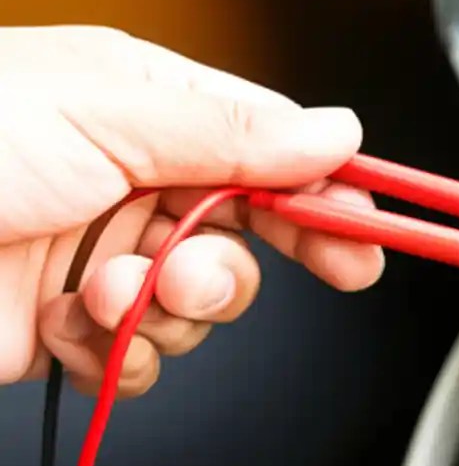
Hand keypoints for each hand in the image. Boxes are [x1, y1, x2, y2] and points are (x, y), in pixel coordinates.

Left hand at [0, 25, 383, 395]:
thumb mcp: (104, 108)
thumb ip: (234, 130)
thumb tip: (334, 134)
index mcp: (150, 113)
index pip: (275, 151)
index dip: (330, 194)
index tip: (375, 228)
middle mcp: (134, 183)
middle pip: (251, 237)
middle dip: (235, 267)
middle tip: (209, 276)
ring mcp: (106, 258)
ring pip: (204, 309)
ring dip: (165, 309)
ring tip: (108, 286)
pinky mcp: (76, 328)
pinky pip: (147, 357)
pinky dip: (121, 350)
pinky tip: (78, 322)